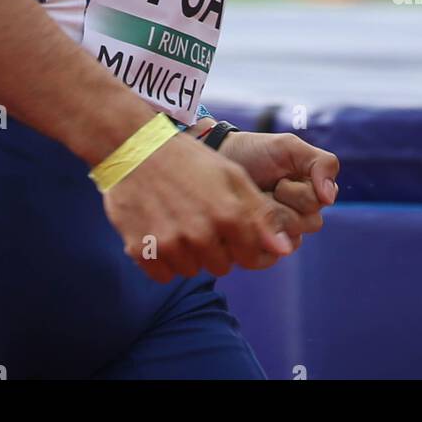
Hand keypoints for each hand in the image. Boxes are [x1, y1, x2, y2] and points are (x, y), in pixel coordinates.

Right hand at [102, 128, 305, 283]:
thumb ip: (261, 214)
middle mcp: (201, 234)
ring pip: (191, 270)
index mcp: (228, 214)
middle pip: (221, 266)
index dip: (244, 245)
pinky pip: (163, 274)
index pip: (251, 258)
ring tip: (178, 218)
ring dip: (189, 253)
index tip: (232, 231)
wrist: (136, 146)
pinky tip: (159, 229)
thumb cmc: (189, 161)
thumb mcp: (232, 176)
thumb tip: (285, 250)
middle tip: (200, 217)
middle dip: (216, 247)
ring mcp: (170, 244)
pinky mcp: (142, 250)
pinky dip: (163, 258)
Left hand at [218, 130, 338, 236]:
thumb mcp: (289, 147)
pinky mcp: (266, 247)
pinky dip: (258, 231)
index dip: (297, 191)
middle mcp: (303, 214)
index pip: (320, 202)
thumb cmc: (255, 152)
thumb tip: (330, 198)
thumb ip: (320, 163)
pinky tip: (247, 217)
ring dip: (270, 216)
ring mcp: (285, 232)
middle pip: (310, 222)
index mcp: (314, 190)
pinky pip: (274, 252)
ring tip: (255, 200)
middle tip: (266, 188)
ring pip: (293, 238)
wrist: (220, 160)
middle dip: (283, 203)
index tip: (279, 176)